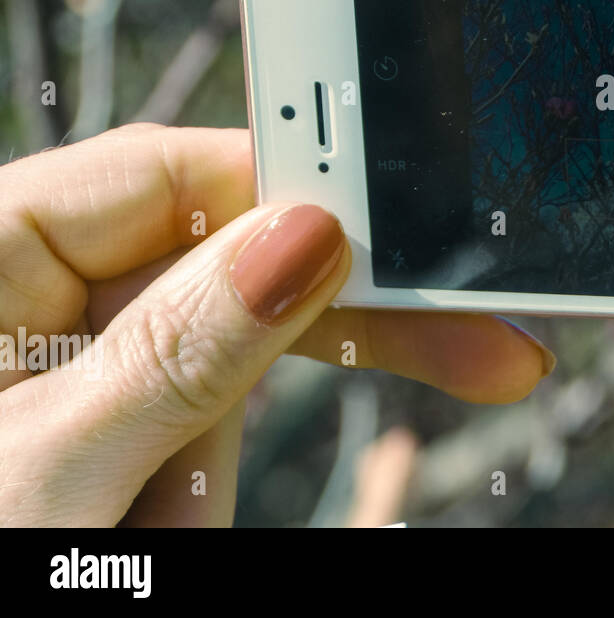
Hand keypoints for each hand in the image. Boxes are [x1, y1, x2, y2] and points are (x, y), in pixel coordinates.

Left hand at [0, 124, 554, 525]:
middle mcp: (31, 291)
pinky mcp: (100, 421)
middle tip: (484, 354)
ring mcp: (70, 361)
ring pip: (223, 367)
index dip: (294, 191)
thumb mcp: (46, 472)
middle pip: (226, 264)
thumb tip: (305, 235)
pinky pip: (197, 427)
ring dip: (213, 462)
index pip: (171, 171)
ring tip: (150, 527)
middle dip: (327, 331)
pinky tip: (152, 524)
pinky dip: (195, 488)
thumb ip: (177, 351)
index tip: (405, 235)